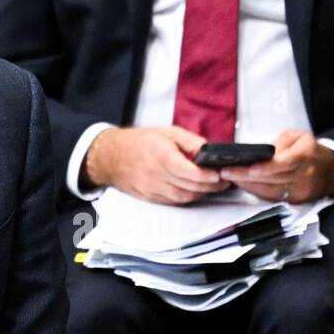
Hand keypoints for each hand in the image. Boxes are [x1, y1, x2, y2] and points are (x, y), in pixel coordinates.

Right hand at [84, 126, 229, 204]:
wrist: (109, 156)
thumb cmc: (138, 141)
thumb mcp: (166, 132)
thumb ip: (190, 141)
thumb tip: (209, 150)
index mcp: (161, 156)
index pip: (191, 172)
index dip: (209, 176)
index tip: (220, 174)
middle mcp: (156, 174)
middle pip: (191, 187)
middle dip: (211, 186)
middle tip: (223, 182)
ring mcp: (152, 188)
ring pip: (184, 197)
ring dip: (201, 194)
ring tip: (211, 186)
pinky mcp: (150, 197)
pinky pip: (173, 201)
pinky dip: (187, 197)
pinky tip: (194, 190)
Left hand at [220, 130, 333, 203]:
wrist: (332, 171)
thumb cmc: (310, 150)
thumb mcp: (298, 137)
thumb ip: (280, 143)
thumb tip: (262, 153)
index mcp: (304, 156)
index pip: (283, 164)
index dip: (265, 168)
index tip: (247, 167)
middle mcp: (303, 176)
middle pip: (272, 179)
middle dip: (246, 176)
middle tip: (225, 172)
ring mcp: (300, 191)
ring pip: (270, 191)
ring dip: (247, 185)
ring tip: (229, 178)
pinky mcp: (296, 201)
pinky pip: (272, 198)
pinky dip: (256, 192)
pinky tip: (242, 185)